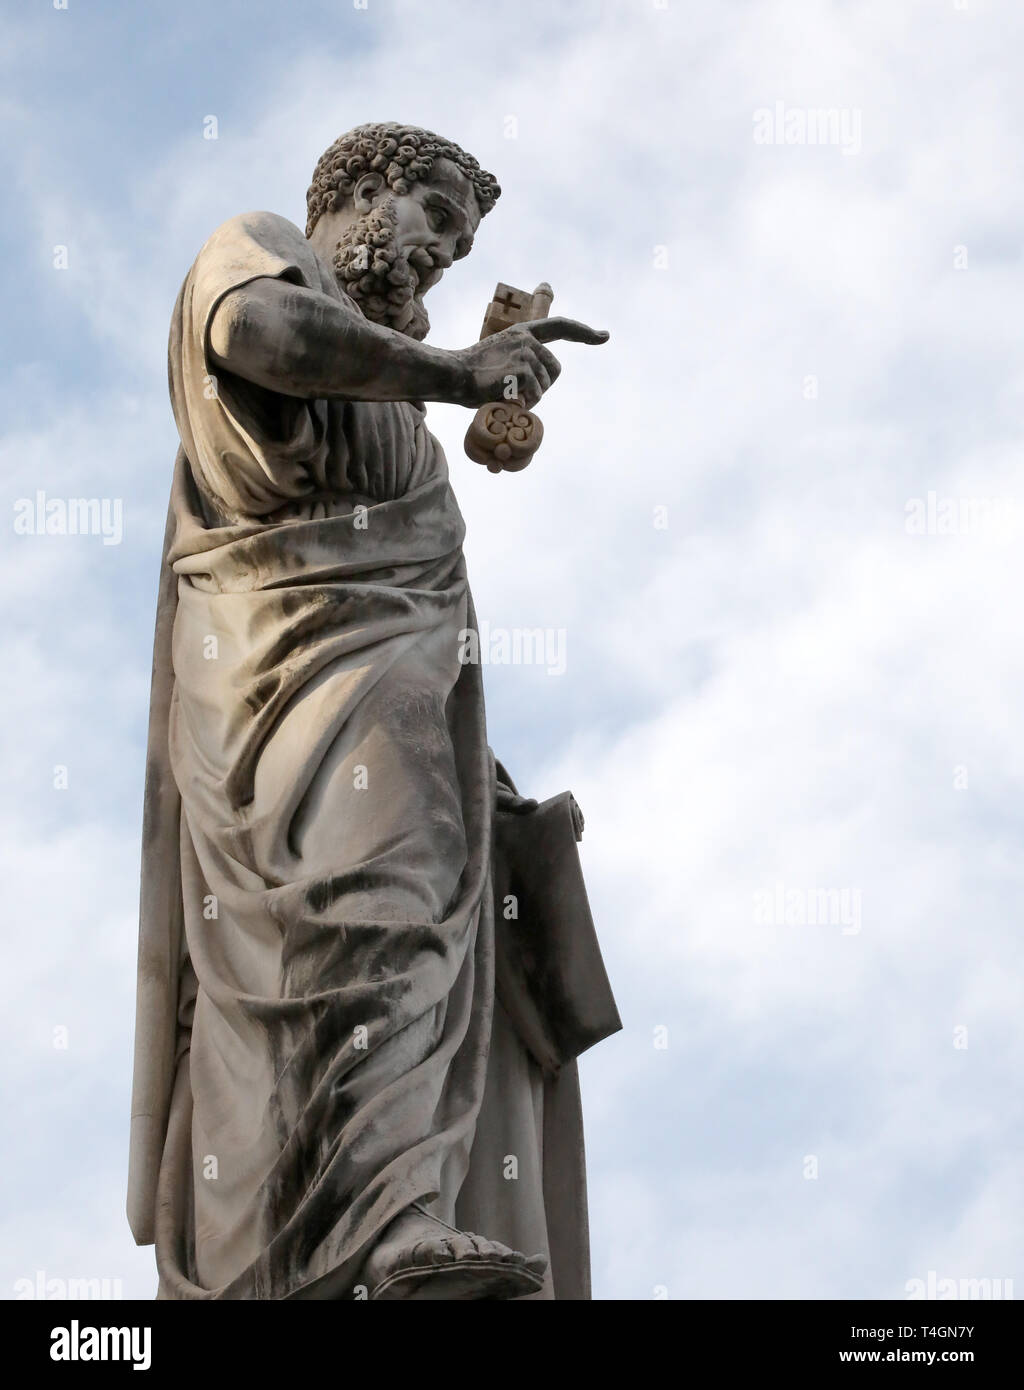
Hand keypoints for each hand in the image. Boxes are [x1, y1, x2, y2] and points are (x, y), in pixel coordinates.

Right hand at [454, 318, 608, 410]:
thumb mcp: (501, 357)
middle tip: (519, 393)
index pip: (560, 327)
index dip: (584, 332)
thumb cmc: (473, 373)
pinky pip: (535, 395)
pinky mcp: (522, 369)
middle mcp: (527, 339)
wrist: (453, 374)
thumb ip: (521, 361)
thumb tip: (536, 387)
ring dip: (532, 398)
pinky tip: (507, 398)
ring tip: (508, 394)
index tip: (604, 336)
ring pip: (546, 385)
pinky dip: (524, 403)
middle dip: (544, 387)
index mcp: (523, 332)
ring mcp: (525, 353)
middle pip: (556, 370)